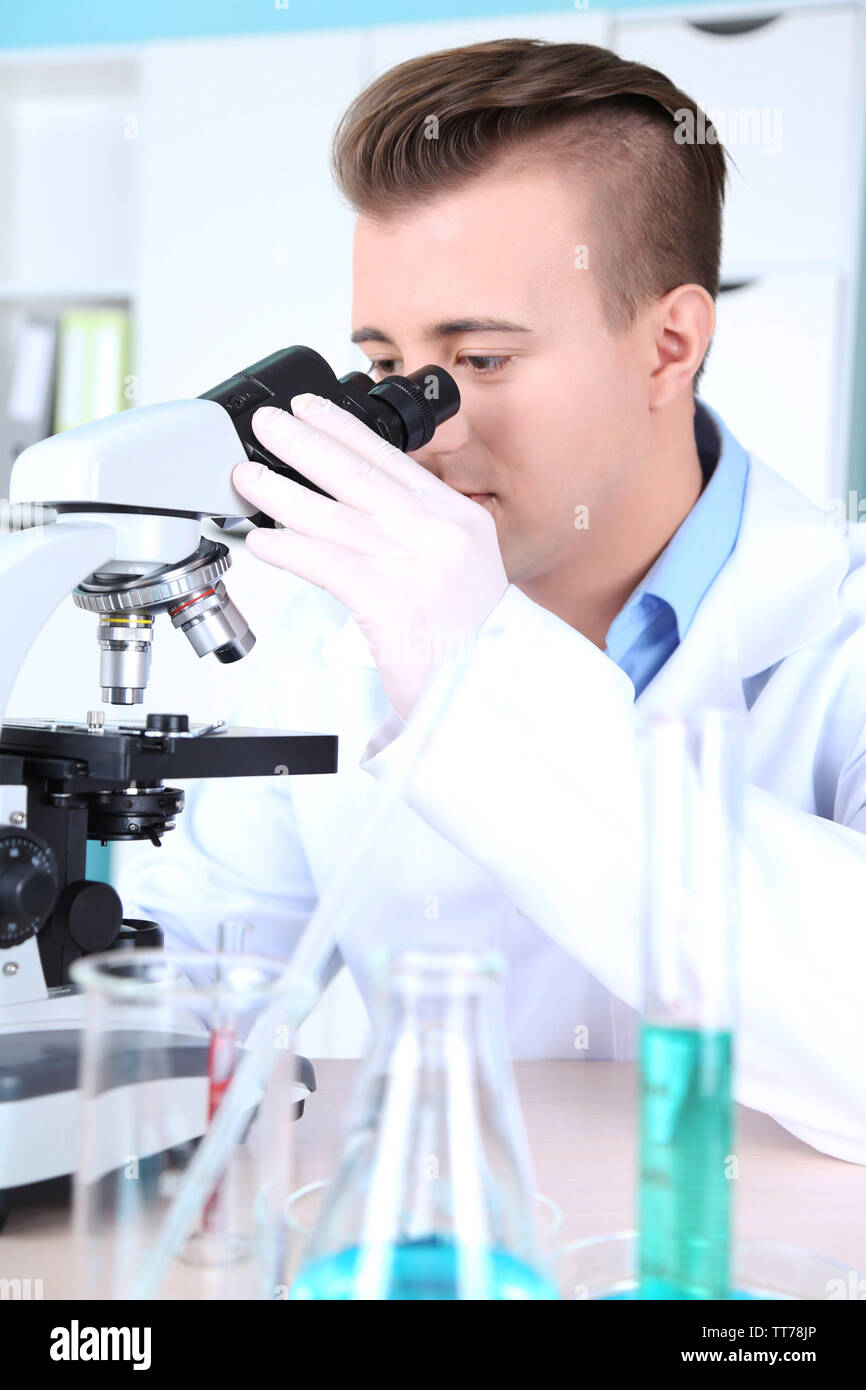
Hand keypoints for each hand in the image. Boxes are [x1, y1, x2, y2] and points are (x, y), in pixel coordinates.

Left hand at [231, 392, 508, 720]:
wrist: (494, 688)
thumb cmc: (477, 640)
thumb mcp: (467, 567)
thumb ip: (424, 534)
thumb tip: (364, 510)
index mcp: (459, 516)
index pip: (392, 459)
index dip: (344, 430)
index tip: (310, 410)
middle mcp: (437, 532)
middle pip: (355, 475)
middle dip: (303, 443)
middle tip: (265, 424)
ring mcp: (414, 563)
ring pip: (332, 515)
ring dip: (280, 493)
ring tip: (247, 479)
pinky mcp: (388, 602)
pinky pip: (325, 564)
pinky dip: (288, 550)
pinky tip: (262, 543)